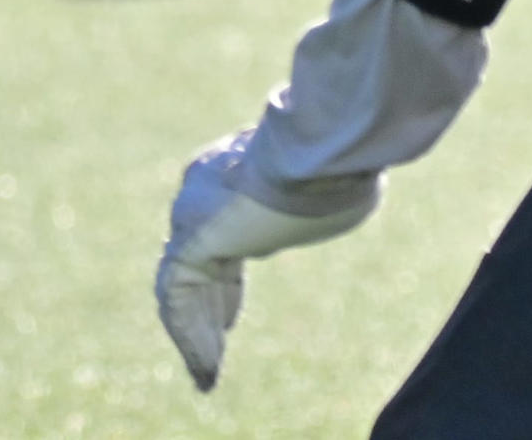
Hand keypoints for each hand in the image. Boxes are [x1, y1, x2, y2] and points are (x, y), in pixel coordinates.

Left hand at [153, 130, 376, 392]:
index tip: (230, 318)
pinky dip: (190, 334)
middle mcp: (204, 193)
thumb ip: (323, 201)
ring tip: (207, 376)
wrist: (318, 154)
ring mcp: (193, 212)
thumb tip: (351, 194)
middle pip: (196, 264)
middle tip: (213, 348)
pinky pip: (180, 297)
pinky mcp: (193, 238)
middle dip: (206, 310)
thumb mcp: (334, 189)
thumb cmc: (336, 169)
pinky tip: (205, 369)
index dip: (223, 284)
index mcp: (233, 178)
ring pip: (182, 286)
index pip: (218, 239)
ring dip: (194, 333)